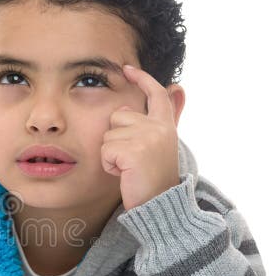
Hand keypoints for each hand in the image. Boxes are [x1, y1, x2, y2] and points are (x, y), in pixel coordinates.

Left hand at [101, 64, 181, 210]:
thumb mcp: (159, 146)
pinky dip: (109, 165)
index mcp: (166, 126)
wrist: (159, 207)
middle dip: (116, 137)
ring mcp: (148, 138)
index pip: (156, 94)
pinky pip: (105, 150)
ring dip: (111, 154)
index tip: (127, 68)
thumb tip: (171, 88)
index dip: (142, 79)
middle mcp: (159, 128)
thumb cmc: (153, 180)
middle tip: (132, 160)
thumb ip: (157, 122)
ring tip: (129, 169)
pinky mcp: (134, 151)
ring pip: (108, 135)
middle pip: (118, 116)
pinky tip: (125, 174)